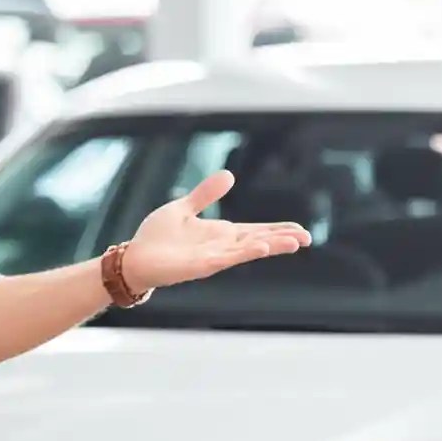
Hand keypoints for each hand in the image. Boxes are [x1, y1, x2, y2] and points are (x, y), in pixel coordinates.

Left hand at [123, 170, 312, 291]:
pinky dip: (242, 253)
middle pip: (259, 241)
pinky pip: (225, 259)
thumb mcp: (184, 207)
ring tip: (293, 243)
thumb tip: (229, 175)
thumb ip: (205, 194)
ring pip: (247, 251)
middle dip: (282, 240)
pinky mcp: (199, 265)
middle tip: (308, 238)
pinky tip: (258, 247)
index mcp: (220, 233)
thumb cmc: (157, 237)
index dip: (278, 230)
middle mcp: (221, 247)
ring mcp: (212, 257)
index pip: (256, 230)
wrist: (134, 258)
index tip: (301, 230)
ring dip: (270, 247)